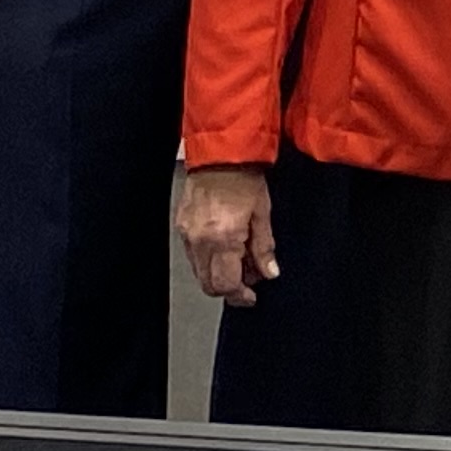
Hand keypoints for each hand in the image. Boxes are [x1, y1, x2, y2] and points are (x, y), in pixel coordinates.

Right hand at [177, 165, 279, 305]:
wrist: (220, 153)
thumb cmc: (244, 177)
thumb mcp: (262, 212)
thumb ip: (264, 247)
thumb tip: (269, 273)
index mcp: (222, 238)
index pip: (225, 284)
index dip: (240, 295)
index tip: (251, 296)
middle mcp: (200, 240)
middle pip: (209, 284)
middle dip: (229, 287)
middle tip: (248, 280)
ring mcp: (186, 234)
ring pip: (199, 271)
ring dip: (219, 273)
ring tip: (240, 257)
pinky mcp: (181, 226)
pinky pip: (193, 255)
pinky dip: (209, 258)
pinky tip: (225, 246)